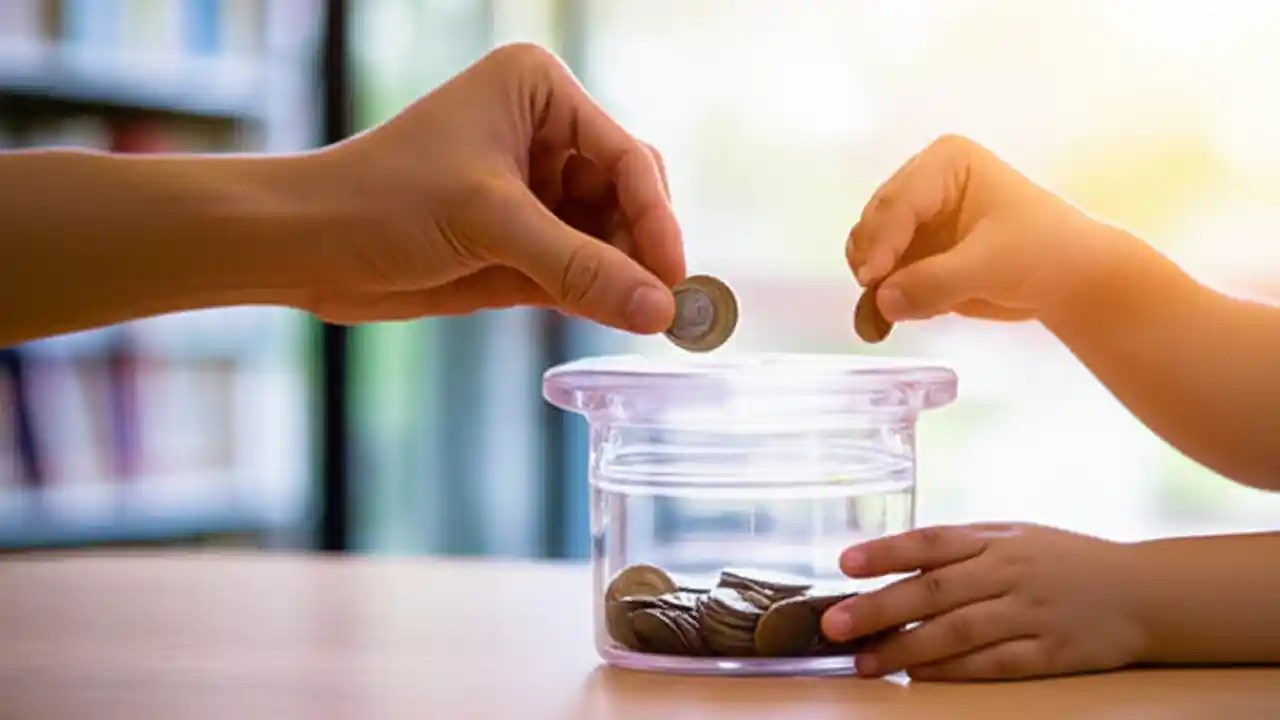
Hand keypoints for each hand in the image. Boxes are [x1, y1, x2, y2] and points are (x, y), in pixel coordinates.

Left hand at [296, 42, 682, 332]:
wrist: (306, 246)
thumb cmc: (381, 201)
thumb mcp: (490, 225)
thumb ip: (579, 268)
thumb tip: (659, 311)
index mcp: (538, 92)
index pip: (625, 156)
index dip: (656, 218)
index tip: (673, 278)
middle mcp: (543, 133)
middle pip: (627, 196)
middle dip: (642, 249)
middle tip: (662, 308)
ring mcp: (533, 189)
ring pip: (608, 237)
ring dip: (622, 278)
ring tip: (640, 319)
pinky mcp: (520, 238)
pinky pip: (578, 268)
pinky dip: (594, 294)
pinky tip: (608, 315)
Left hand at [819, 523, 1145, 680]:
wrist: (1144, 591)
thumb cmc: (1064, 561)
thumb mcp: (1015, 538)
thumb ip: (961, 550)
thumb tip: (896, 563)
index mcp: (997, 539)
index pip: (932, 540)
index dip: (886, 551)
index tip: (845, 563)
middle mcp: (1010, 572)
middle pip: (935, 591)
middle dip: (879, 607)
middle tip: (835, 624)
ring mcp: (1031, 613)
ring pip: (957, 632)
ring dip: (906, 648)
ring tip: (866, 660)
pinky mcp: (1050, 653)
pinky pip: (993, 664)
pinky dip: (953, 670)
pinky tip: (919, 676)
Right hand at [846, 135, 1113, 326]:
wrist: (1072, 281)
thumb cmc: (1043, 253)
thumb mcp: (990, 264)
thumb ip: (933, 282)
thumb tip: (883, 302)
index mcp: (944, 163)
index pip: (898, 201)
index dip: (881, 240)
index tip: (872, 278)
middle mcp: (922, 185)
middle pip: (875, 222)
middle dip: (873, 261)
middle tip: (877, 296)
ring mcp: (916, 222)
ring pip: (870, 251)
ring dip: (874, 284)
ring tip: (889, 311)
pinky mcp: (917, 255)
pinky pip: (883, 277)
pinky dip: (882, 297)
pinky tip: (896, 315)